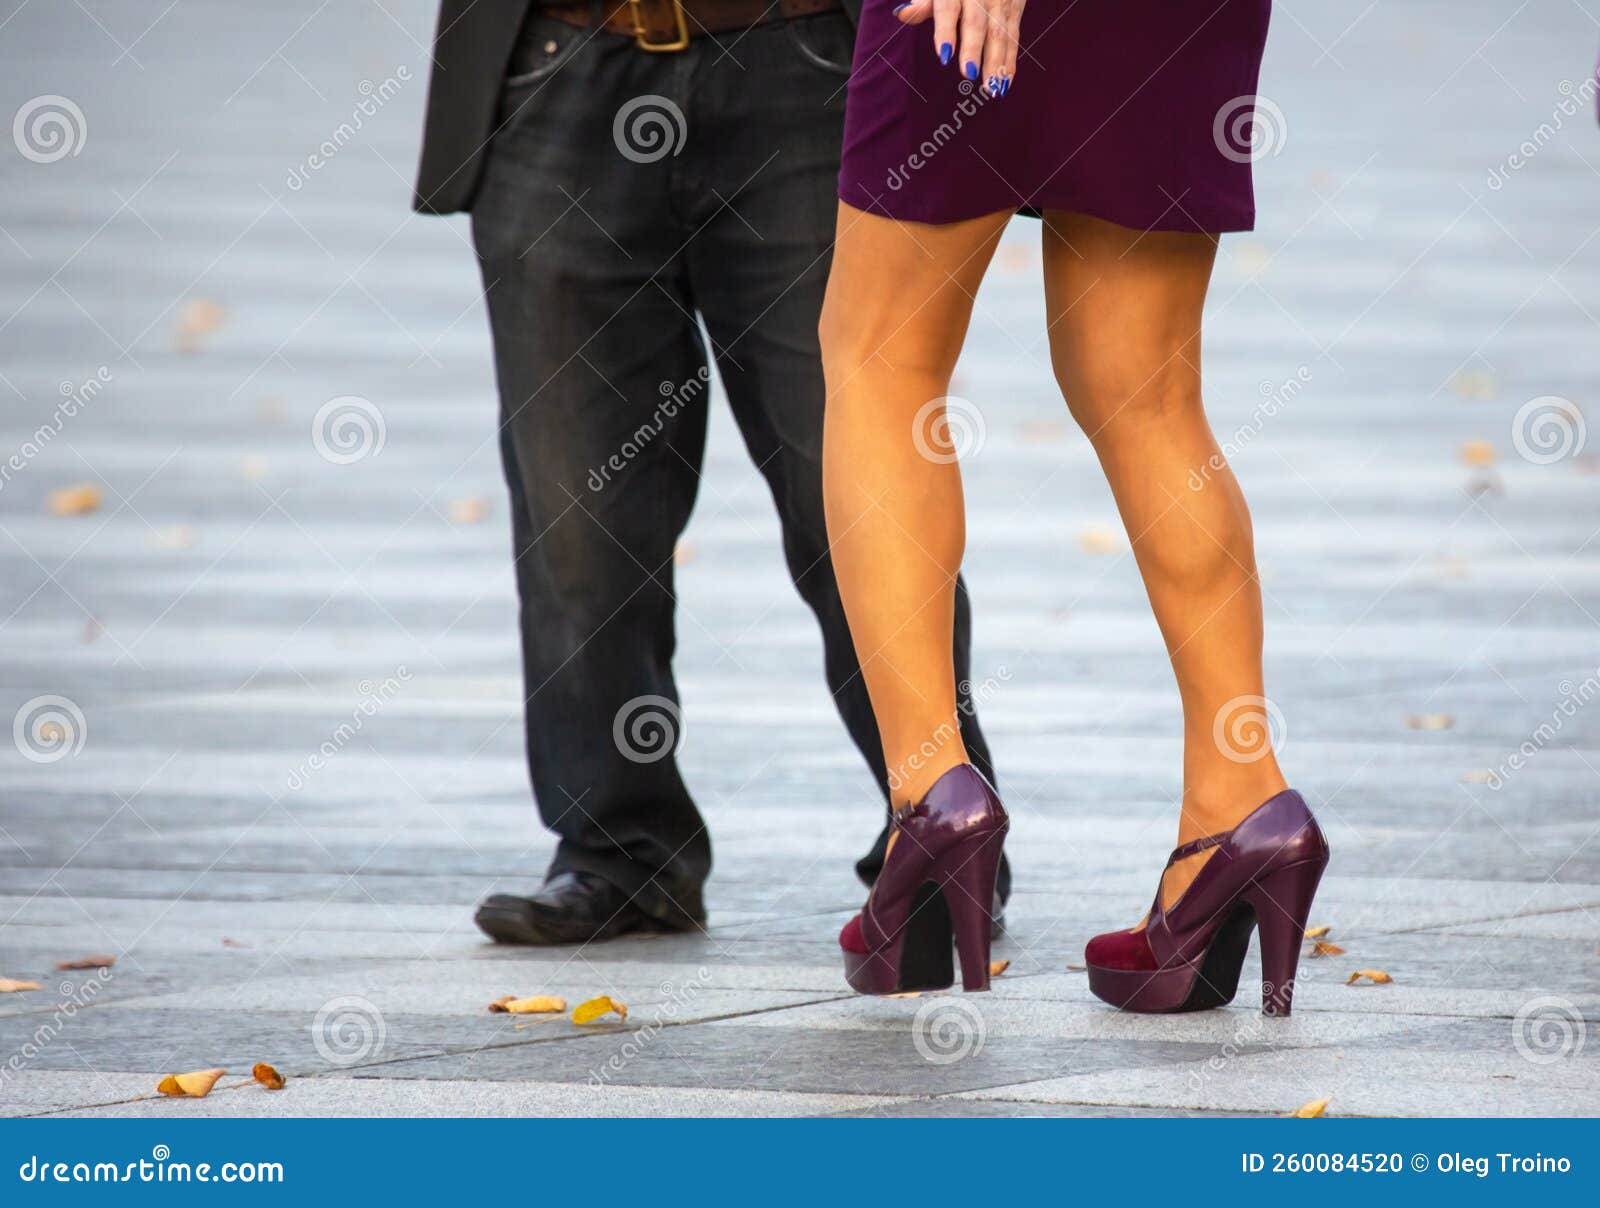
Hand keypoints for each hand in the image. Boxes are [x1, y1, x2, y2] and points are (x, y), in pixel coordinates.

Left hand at [893, 0, 1025, 95]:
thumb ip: (924, 1)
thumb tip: (902, 13)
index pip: (949, 9)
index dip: (946, 31)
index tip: (943, 55)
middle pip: (976, 21)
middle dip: (973, 48)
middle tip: (969, 74)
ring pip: (1000, 31)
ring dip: (997, 61)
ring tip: (992, 89)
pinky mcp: (1016, 5)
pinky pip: (1013, 35)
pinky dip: (1010, 59)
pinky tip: (1005, 81)